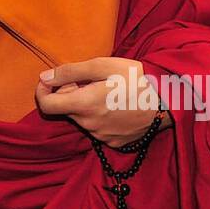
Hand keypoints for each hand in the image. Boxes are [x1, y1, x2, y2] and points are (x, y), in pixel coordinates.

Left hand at [35, 57, 166, 147]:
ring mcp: (101, 136)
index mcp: (84, 104)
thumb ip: (69, 72)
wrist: (167, 100)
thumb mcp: (102, 65)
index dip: (42, 92)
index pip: (46, 106)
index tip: (49, 81)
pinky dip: (99, 117)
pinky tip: (116, 106)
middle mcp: (89, 124)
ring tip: (108, 92)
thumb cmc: (135, 78)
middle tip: (91, 81)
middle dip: (70, 94)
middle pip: (66, 109)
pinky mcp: (113, 143)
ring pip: (82, 118)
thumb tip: (44, 78)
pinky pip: (97, 128)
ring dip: (86, 105)